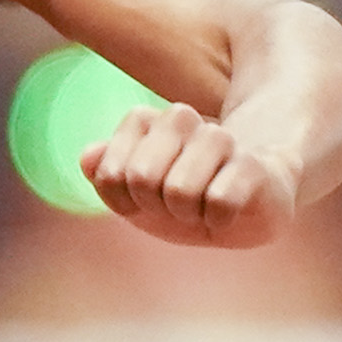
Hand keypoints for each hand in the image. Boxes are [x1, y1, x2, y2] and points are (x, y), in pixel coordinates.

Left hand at [80, 103, 299, 248]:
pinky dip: (216, 221)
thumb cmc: (188, 198)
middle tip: (174, 206)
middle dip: (152, 205)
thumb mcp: (138, 196)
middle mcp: (183, 119)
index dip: (120, 198)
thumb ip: (107, 176)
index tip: (141, 202)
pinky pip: (219, 201)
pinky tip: (226, 213)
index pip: (110, 169)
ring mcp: (220, 138)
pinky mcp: (253, 164)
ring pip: (179, 189)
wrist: (250, 206)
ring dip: (186, 214)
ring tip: (201, 208)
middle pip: (140, 176)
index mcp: (150, 123)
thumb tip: (88, 156)